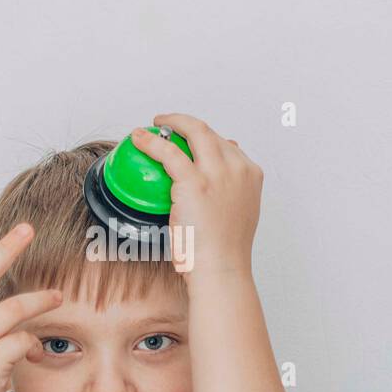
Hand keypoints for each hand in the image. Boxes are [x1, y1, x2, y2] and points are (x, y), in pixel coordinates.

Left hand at [129, 113, 261, 281]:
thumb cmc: (225, 250)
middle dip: (188, 125)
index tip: (192, 141)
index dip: (206, 139)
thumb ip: (229, 193)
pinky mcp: (195, 181)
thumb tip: (215, 181)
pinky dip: (152, 141)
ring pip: (194, 132)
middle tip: (169, 126)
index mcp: (251, 175)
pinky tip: (140, 138)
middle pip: (210, 133)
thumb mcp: (236, 214)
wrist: (222, 268)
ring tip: (156, 125)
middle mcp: (238, 168)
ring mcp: (217, 173)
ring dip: (172, 122)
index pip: (227, 145)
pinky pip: (169, 151)